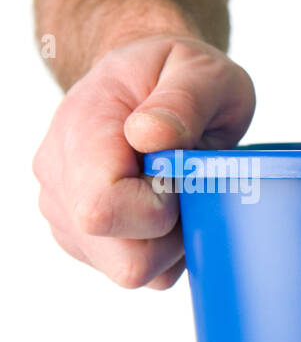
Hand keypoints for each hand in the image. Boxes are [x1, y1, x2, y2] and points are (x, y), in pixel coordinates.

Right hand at [33, 36, 254, 288]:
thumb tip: (150, 136)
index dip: (159, 208)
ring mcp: (69, 216)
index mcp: (81, 134)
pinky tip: (169, 206)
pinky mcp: (88, 241)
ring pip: (135, 271)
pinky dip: (166, 250)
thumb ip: (182, 100)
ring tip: (178, 190)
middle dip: (173, 236)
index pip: (102, 210)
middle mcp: (60, 182)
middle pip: (124, 262)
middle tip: (187, 186)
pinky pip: (142, 272)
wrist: (149, 82)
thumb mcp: (198, 69)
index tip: (179, 173)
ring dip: (173, 243)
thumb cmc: (176, 74)